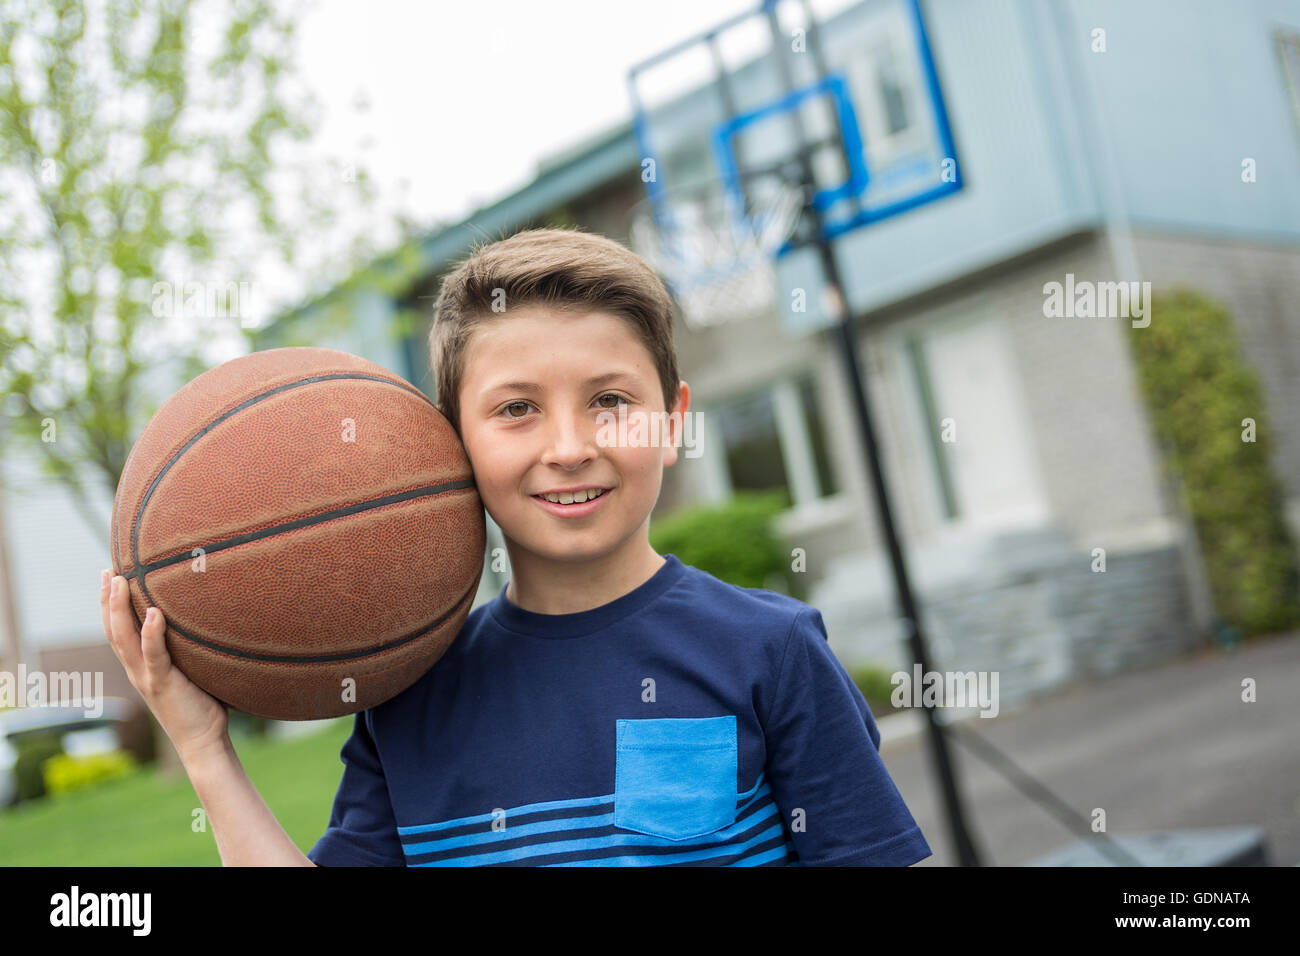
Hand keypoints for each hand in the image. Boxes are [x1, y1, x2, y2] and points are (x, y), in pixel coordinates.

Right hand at [100, 569, 229, 761]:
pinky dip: (152, 634)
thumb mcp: (192, 671)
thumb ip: (189, 649)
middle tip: (106, 570)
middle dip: (107, 599)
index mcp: (142, 667)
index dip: (110, 605)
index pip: (118, 631)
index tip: (110, 577)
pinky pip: (154, 656)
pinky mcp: (163, 685)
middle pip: (114, 630)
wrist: (203, 743)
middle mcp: (137, 670)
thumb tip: (209, 621)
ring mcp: (147, 677)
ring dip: (120, 608)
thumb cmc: (203, 705)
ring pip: (125, 639)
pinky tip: (155, 612)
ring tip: (120, 580)